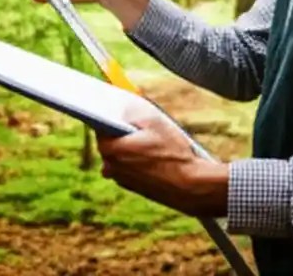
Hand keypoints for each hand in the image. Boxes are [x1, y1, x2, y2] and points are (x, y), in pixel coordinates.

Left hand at [95, 103, 228, 218]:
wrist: (192, 187)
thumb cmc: (174, 153)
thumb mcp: (154, 121)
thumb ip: (131, 111)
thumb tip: (118, 105)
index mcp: (111, 149)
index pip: (100, 128)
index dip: (109, 118)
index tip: (116, 111)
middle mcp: (111, 167)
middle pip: (110, 142)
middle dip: (120, 133)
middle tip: (136, 125)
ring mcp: (122, 179)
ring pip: (119, 155)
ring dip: (129, 147)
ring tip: (147, 140)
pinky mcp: (133, 188)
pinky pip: (129, 168)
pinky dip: (136, 161)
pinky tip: (152, 156)